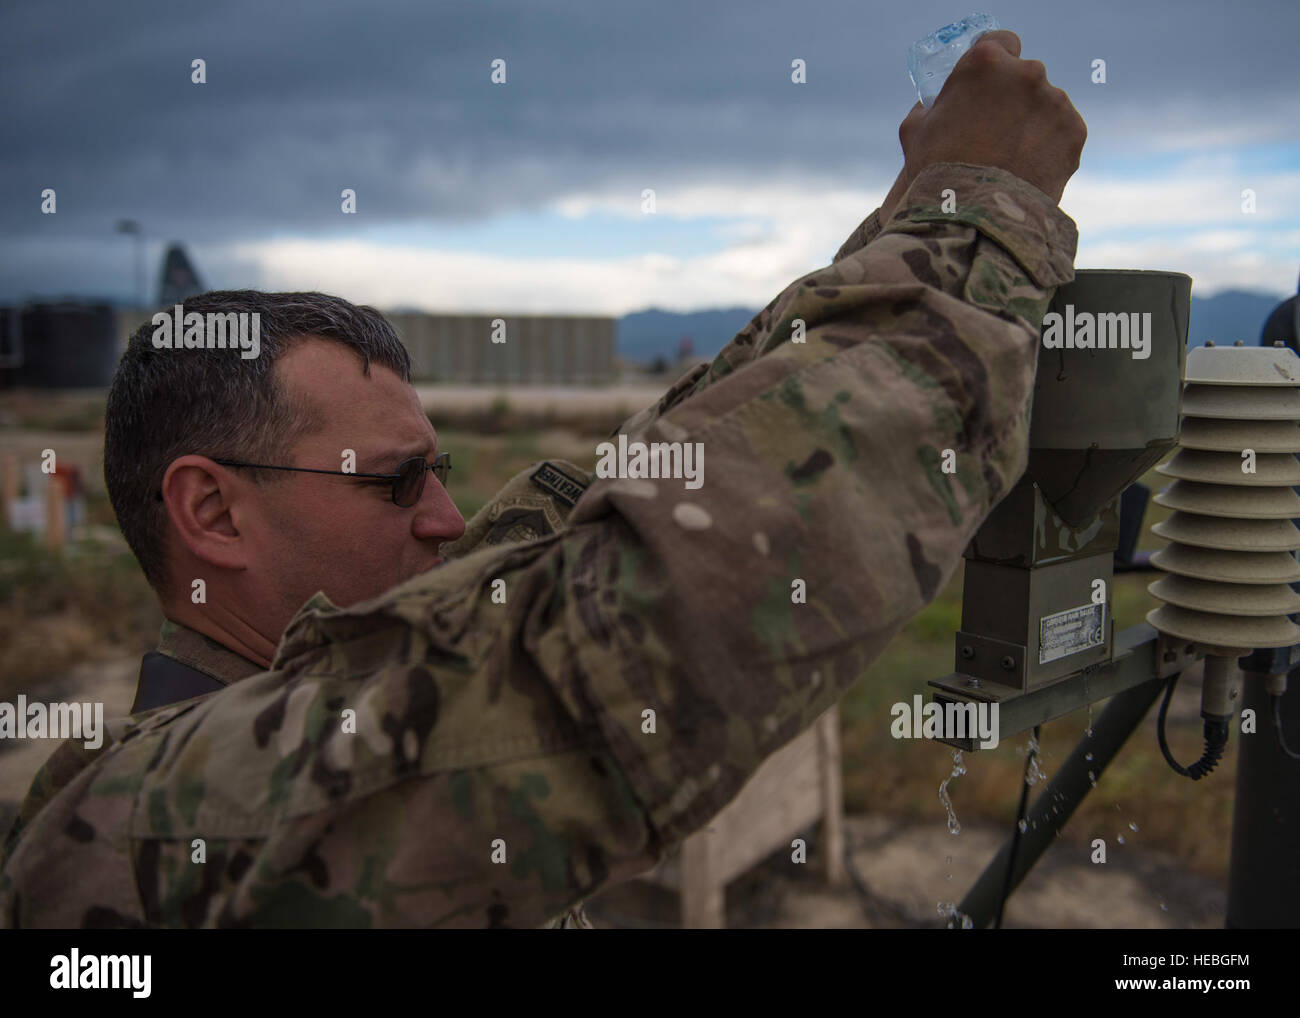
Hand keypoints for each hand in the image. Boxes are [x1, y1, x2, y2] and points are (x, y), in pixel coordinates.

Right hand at [880, 30, 1085, 215]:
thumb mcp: (915, 133)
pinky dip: (1049, 147)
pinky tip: (1027, 170)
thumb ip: (929, 108)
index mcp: (985, 63)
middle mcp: (1028, 73)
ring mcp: (1056, 101)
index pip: (1002, 42)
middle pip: (1025, 76)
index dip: (994, 65)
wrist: (972, 222)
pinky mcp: (1075, 132)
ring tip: (1010, 160)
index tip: (989, 85)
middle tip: (994, 132)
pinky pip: (1062, 132)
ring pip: (1046, 105)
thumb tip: (932, 107)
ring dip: (1033, 123)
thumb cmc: (935, 175)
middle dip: (1013, 98)